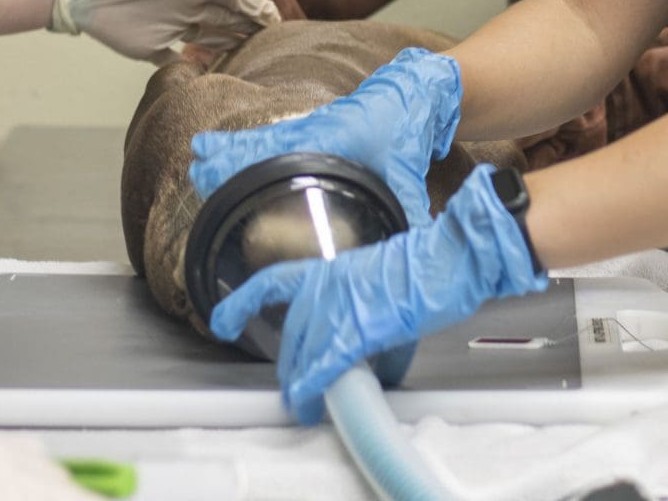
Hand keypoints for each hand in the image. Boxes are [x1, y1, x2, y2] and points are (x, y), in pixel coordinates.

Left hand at [51, 0, 279, 58]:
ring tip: (252, 61)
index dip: (257, 9)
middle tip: (274, 48)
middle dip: (250, 30)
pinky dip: (191, 70)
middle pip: (227, 20)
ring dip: (229, 48)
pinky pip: (176, 63)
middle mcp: (188, 5)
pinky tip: (207, 79)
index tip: (279, 23)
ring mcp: (171, 27)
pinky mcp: (150, 48)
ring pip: (208, 41)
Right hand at [189, 48, 462, 223]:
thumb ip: (408, 209)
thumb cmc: (407, 123)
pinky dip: (254, 145)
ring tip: (201, 158)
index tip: (207, 159)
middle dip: (227, 157)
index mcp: (325, 138)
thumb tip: (416, 242)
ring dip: (235, 150)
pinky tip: (240, 153)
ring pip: (264, 141)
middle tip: (196, 165)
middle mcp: (311, 132)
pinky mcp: (319, 131)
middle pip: (259, 145)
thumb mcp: (407, 172)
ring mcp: (312, 130)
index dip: (240, 157)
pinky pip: (277, 139)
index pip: (272, 148)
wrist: (419, 89)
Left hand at [208, 164, 545, 423]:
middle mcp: (325, 283)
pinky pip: (323, 365)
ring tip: (302, 406)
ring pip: (303, 353)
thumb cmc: (426, 266)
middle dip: (288, 366)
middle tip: (293, 388)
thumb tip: (369, 346)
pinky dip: (312, 386)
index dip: (243, 302)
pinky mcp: (355, 329)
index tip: (222, 320)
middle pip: (290, 332)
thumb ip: (362, 308)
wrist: (445, 261)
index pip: (273, 281)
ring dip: (300, 385)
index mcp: (330, 266)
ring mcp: (337, 306)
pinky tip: (307, 400)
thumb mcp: (381, 280)